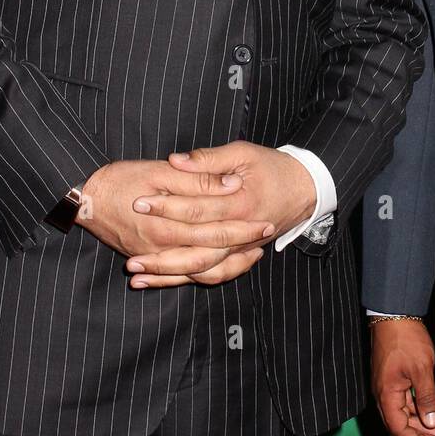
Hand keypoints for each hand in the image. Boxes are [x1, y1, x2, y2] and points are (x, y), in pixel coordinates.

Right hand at [79, 159, 272, 286]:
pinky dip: (202, 274)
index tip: (266, 220)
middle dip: (242, 246)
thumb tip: (231, 183)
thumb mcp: (160, 171)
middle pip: (212, 253)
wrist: (84, 197)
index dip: (244, 226)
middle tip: (266, 236)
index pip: (216, 229)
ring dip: (228, 265)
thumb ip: (196, 179)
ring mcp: (155, 257)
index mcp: (169, 223)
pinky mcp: (148, 259)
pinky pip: (180, 276)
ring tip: (251, 256)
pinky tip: (219, 266)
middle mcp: (163, 246)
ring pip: (198, 271)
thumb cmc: (121, 178)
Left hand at [123, 141, 316, 286]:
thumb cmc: (273, 167)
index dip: (166, 206)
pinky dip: (185, 280)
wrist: (305, 189)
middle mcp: (240, 232)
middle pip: (194, 249)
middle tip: (129, 254)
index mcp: (239, 204)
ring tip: (137, 274)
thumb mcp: (243, 154)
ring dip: (168, 275)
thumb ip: (209, 160)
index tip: (138, 202)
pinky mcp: (238, 255)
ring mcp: (240, 248)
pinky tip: (159, 281)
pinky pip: (212, 275)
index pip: (196, 208)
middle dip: (159, 253)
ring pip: (201, 269)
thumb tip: (176, 161)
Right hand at [370, 318, 434, 435]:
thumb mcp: (421, 369)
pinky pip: (402, 402)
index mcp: (386, 393)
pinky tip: (429, 414)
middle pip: (398, 424)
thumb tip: (431, 422)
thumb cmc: (405, 339)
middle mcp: (383, 393)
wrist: (394, 314)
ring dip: (419, 425)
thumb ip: (426, 397)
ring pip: (401, 414)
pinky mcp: (391, 379)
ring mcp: (386, 386)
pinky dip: (416, 411)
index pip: (398, 427)